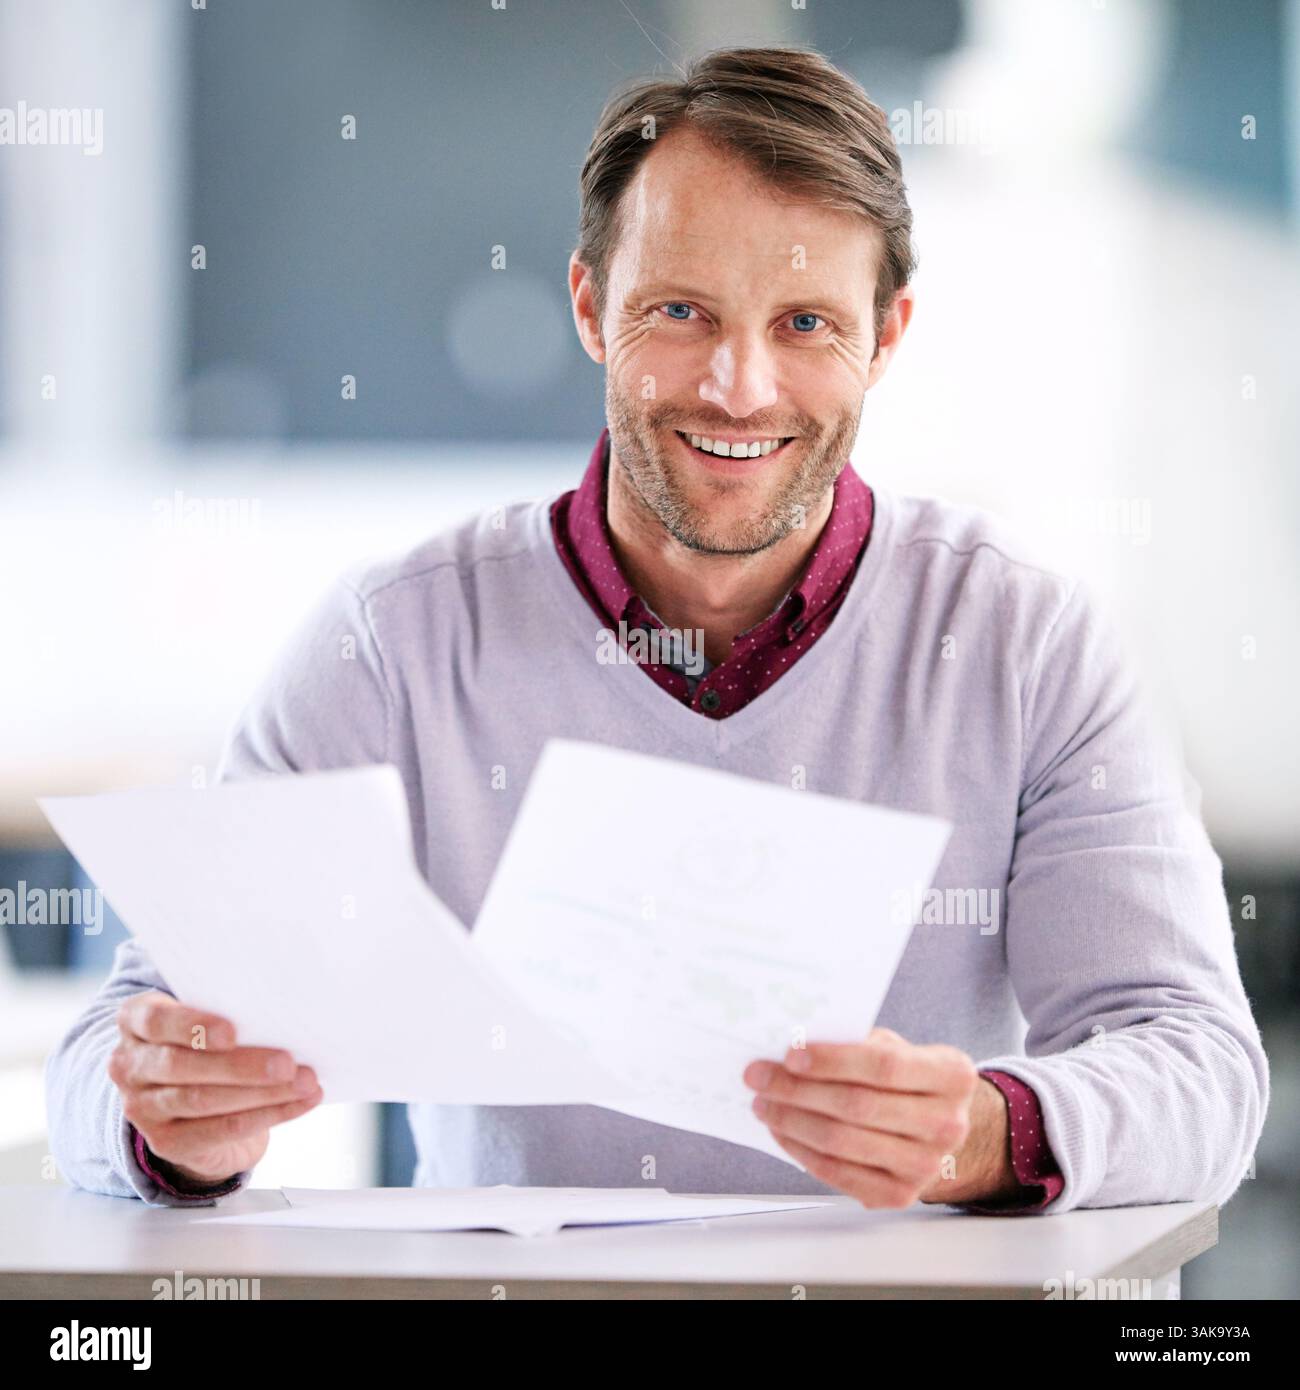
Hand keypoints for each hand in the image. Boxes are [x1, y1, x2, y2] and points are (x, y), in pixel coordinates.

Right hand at [109, 991, 321, 1184]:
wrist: (188, 1097)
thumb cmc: (206, 1040)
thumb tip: (284, 1011)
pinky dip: (267, 1115)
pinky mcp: (167, 1141)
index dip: (192, 1026)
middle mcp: (129, 1064)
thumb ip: (227, 1010)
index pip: (155, 1020)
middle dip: (240, 1066)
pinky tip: (300, 1102)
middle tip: (287, 1063)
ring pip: (203, 1100)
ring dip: (262, 1093)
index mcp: (135, 1020)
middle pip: (181, 1066)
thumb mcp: (205, 1017)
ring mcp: (142, 1107)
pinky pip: (221, 1129)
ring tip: (305, 1082)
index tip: (231, 1032)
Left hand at [743, 1027, 1009, 1208]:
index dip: (832, 1061)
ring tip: (763, 1102)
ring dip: (791, 1120)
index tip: (789, 1053)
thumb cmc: (906, 1078)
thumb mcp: (896, 1048)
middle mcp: (947, 1125)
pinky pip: (838, 1173)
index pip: (884, 1066)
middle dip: (797, 1090)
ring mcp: (926, 1166)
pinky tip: (782, 1129)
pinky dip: (801, 1149)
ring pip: (842, 1142)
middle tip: (759, 1076)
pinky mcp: (900, 1195)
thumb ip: (857, 1044)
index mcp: (952, 1076)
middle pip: (857, 1106)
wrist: (937, 1126)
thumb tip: (794, 1046)